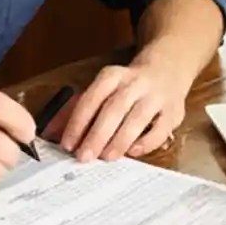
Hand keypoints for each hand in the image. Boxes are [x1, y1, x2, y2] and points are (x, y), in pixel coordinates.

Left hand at [57, 62, 188, 162]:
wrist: (168, 68)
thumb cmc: (128, 85)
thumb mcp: (104, 88)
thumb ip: (79, 109)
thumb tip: (51, 133)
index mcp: (113, 75)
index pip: (92, 98)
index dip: (78, 122)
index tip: (67, 144)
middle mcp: (135, 83)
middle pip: (113, 109)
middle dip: (96, 135)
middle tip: (84, 157)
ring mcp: (157, 96)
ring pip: (137, 119)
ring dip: (119, 140)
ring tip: (106, 157)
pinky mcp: (174, 111)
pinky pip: (160, 130)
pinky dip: (146, 143)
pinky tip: (133, 152)